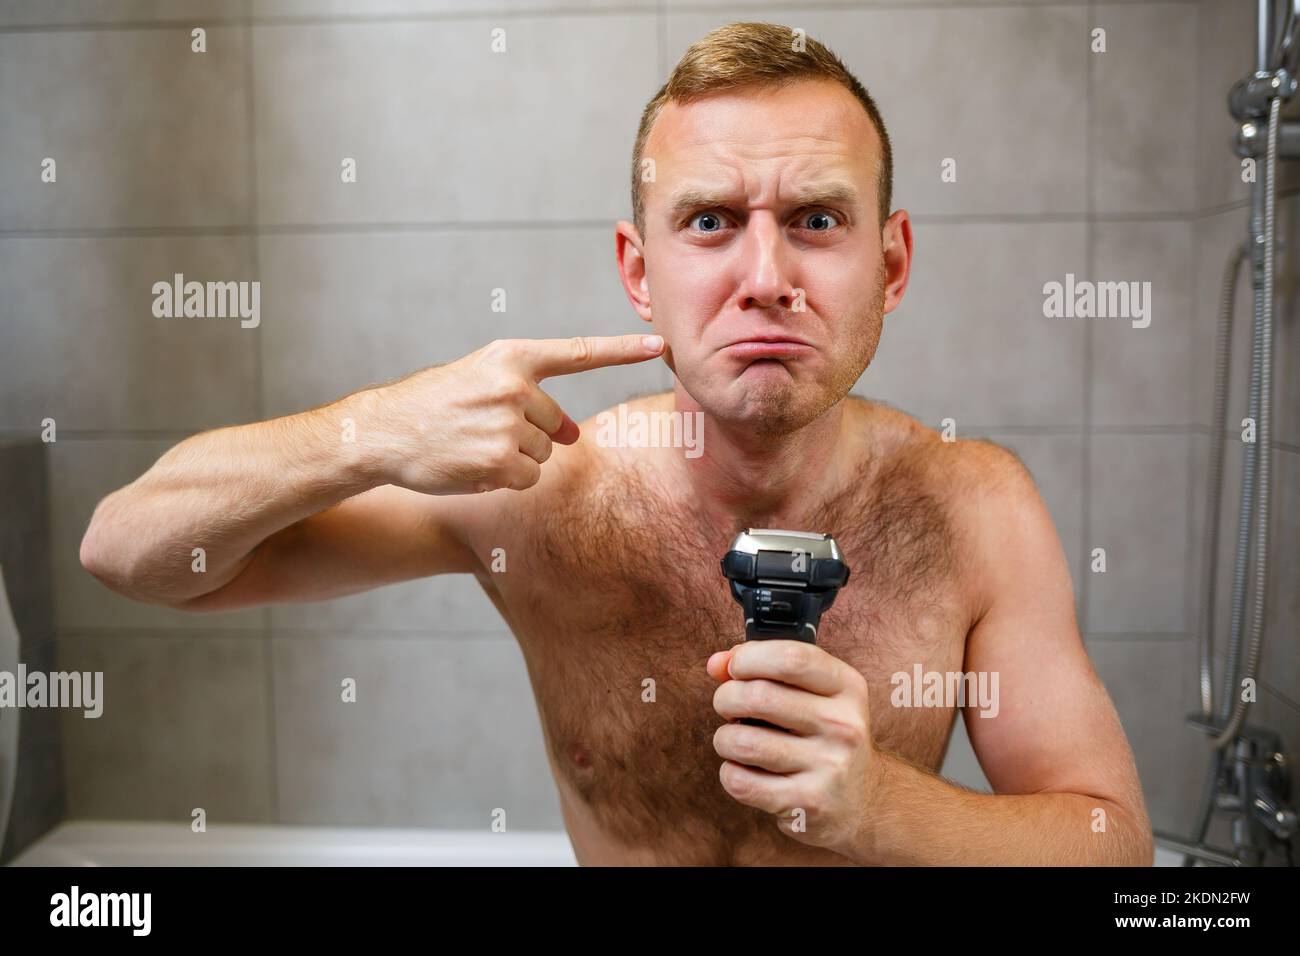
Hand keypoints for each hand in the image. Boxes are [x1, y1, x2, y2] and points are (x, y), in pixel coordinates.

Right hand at [364, 334, 663, 494]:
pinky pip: (527, 477)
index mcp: (511, 357)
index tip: (660, 345)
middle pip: (556, 424)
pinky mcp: (499, 460)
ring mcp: (507, 423)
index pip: (579, 353)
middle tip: (479, 428)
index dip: (623, 351)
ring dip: (513, 457)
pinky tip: (471, 466)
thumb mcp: (481, 382)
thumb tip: (574, 433)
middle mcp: (514, 385)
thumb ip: (529, 398)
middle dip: (527, 434)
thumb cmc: (433, 405)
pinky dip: (504, 479)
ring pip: (543, 453)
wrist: (384, 431)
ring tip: (470, 445)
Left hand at [707, 640, 883, 856]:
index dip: (749, 657)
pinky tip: (747, 771)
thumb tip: (716, 664)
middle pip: (759, 696)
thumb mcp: (815, 693)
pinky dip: (730, 774)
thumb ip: (766, 669)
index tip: (735, 668)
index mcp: (847, 687)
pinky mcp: (807, 804)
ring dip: (725, 739)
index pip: (791, 658)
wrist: (865, 800)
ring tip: (736, 741)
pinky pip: (741, 781)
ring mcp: (828, 767)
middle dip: (726, 698)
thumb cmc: (826, 736)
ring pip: (742, 742)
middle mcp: (843, 725)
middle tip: (729, 708)